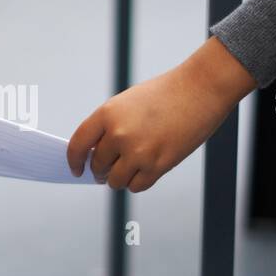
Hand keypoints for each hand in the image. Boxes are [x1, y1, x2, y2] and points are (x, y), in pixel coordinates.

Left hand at [67, 38, 255, 192]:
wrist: (200, 90)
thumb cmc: (164, 94)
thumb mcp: (127, 103)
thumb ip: (109, 128)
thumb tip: (97, 156)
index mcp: (107, 114)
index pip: (78, 145)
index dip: (74, 161)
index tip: (77, 169)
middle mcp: (119, 134)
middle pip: (98, 166)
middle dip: (100, 171)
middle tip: (106, 171)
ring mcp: (139, 152)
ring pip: (115, 181)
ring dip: (118, 179)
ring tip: (127, 169)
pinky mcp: (158, 166)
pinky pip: (136, 186)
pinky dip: (136, 182)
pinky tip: (143, 171)